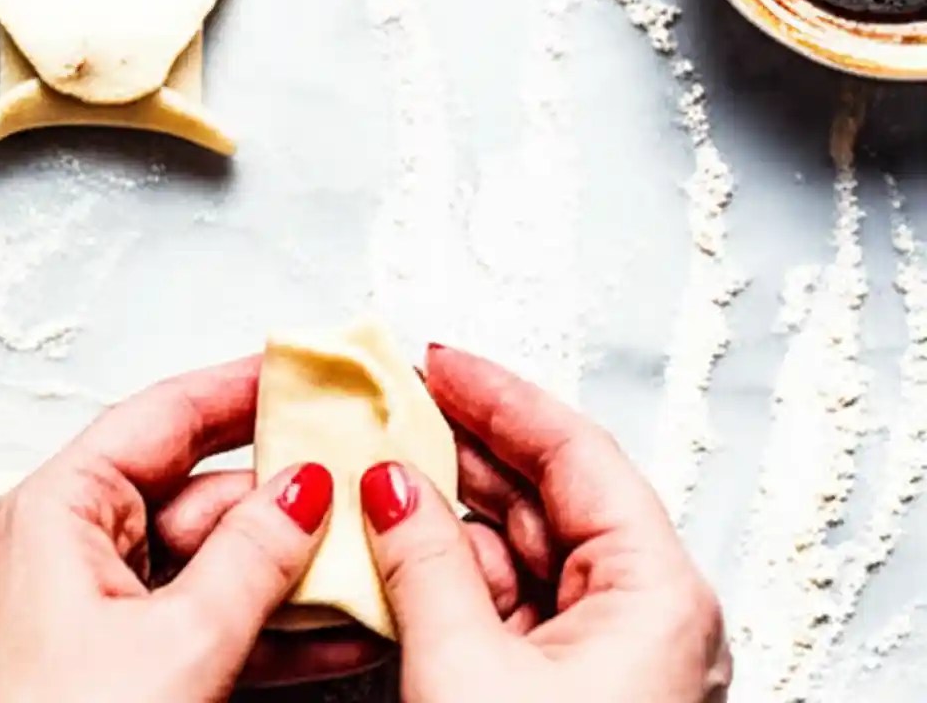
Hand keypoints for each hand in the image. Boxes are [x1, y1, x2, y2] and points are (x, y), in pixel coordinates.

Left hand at [0, 356, 383, 701]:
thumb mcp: (180, 643)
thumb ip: (253, 557)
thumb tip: (307, 488)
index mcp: (56, 514)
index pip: (160, 419)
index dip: (237, 388)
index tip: (305, 371)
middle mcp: (69, 549)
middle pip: (197, 496)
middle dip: (286, 502)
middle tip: (364, 485)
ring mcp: (96, 611)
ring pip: (212, 566)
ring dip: (291, 573)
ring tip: (370, 561)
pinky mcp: (121, 664)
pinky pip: (205, 622)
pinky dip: (268, 628)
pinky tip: (340, 632)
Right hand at [362, 343, 731, 702]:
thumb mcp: (464, 670)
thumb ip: (423, 564)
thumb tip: (393, 487)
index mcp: (656, 597)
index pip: (578, 456)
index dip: (501, 400)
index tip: (441, 366)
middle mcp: (647, 619)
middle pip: (552, 498)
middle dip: (468, 453)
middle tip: (399, 412)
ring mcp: (612, 656)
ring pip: (527, 554)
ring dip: (452, 521)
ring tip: (381, 485)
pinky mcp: (576, 690)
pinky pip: (517, 606)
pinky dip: (458, 580)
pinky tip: (404, 555)